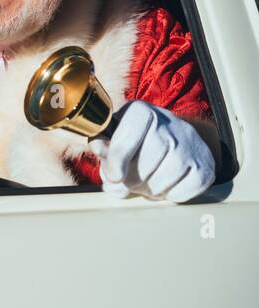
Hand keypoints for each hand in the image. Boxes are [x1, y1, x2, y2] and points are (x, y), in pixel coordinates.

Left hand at [94, 100, 214, 201]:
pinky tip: (164, 186)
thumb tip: (101, 149)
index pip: (128, 136)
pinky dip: (170, 195)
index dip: (117, 160)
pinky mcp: (206, 166)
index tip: (113, 176)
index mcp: (141, 112)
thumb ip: (102, 146)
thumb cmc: (134, 141)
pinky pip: (185, 190)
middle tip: (129, 182)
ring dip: (150, 189)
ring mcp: (192, 144)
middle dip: (132, 180)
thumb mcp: (112, 137)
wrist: (172, 139)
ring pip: (165, 178)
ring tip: (145, 184)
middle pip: (147, 162)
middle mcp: (170, 123)